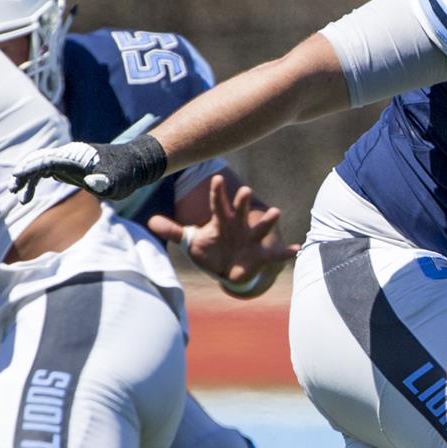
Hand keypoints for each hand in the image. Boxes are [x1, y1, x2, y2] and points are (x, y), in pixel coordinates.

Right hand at [10, 134, 167, 202]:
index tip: (18, 178)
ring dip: (28, 179)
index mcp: (77, 157)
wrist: (135, 164)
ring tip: (19, 197)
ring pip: (41, 166)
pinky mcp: (70, 167)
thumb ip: (107, 182)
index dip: (32, 169)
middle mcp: (69, 155)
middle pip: (40, 161)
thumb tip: (94, 183)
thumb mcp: (120, 181)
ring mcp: (68, 160)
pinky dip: (35, 181)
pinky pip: (46, 171)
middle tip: (14, 190)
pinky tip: (28, 195)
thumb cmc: (127, 173)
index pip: (48, 160)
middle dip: (25, 174)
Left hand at [146, 174, 299, 296]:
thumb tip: (149, 222)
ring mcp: (251, 239)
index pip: (218, 204)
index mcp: (221, 221)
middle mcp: (239, 226)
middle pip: (240, 211)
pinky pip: (274, 254)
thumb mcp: (191, 241)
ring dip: (268, 221)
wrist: (228, 269)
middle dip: (243, 202)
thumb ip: (174, 230)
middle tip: (245, 191)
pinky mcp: (260, 255)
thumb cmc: (211, 250)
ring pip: (260, 228)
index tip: (217, 178)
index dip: (218, 193)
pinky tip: (297, 249)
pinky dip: (286, 252)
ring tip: (275, 212)